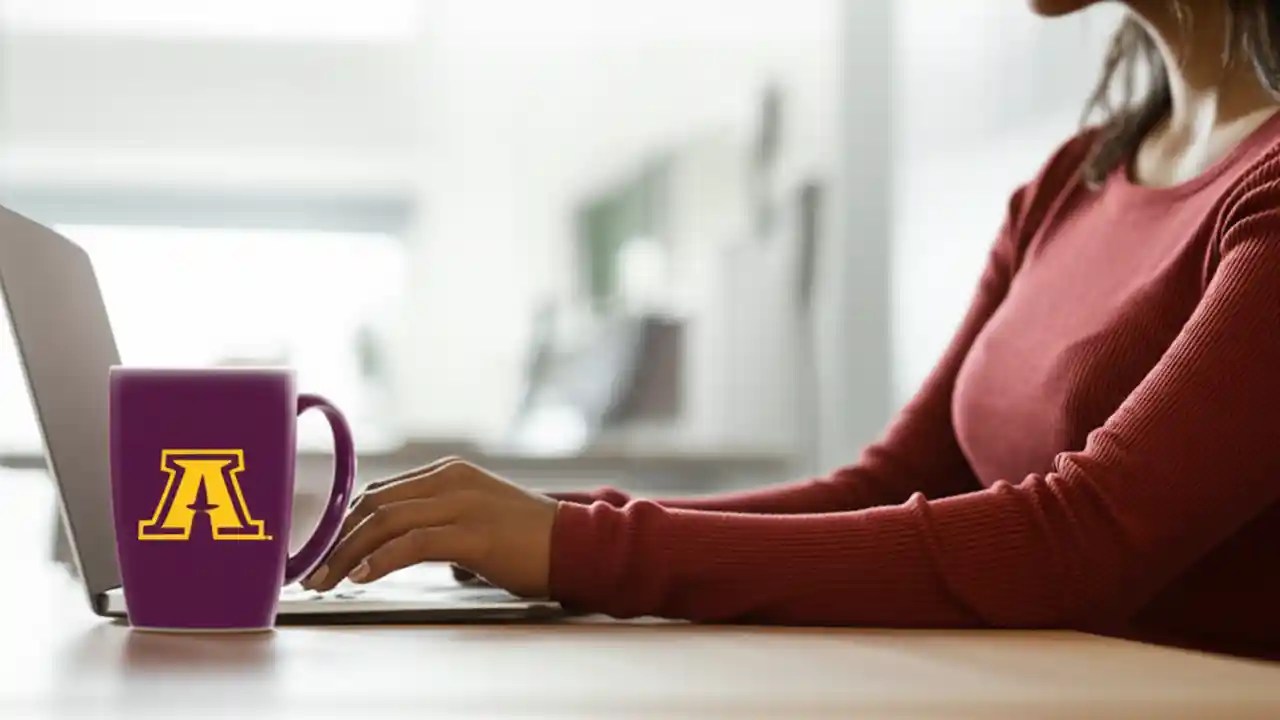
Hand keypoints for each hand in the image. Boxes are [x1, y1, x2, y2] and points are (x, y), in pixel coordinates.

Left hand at [299, 457, 557, 596]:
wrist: (576, 543)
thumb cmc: (529, 539)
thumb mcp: (477, 517)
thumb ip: (440, 522)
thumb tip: (401, 547)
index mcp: (449, 472)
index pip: (381, 493)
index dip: (347, 524)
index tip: (325, 552)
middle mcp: (450, 480)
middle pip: (374, 505)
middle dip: (337, 540)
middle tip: (315, 572)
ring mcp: (461, 503)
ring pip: (384, 522)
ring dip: (347, 554)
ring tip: (327, 580)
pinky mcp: (471, 532)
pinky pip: (411, 544)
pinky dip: (379, 560)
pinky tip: (361, 577)